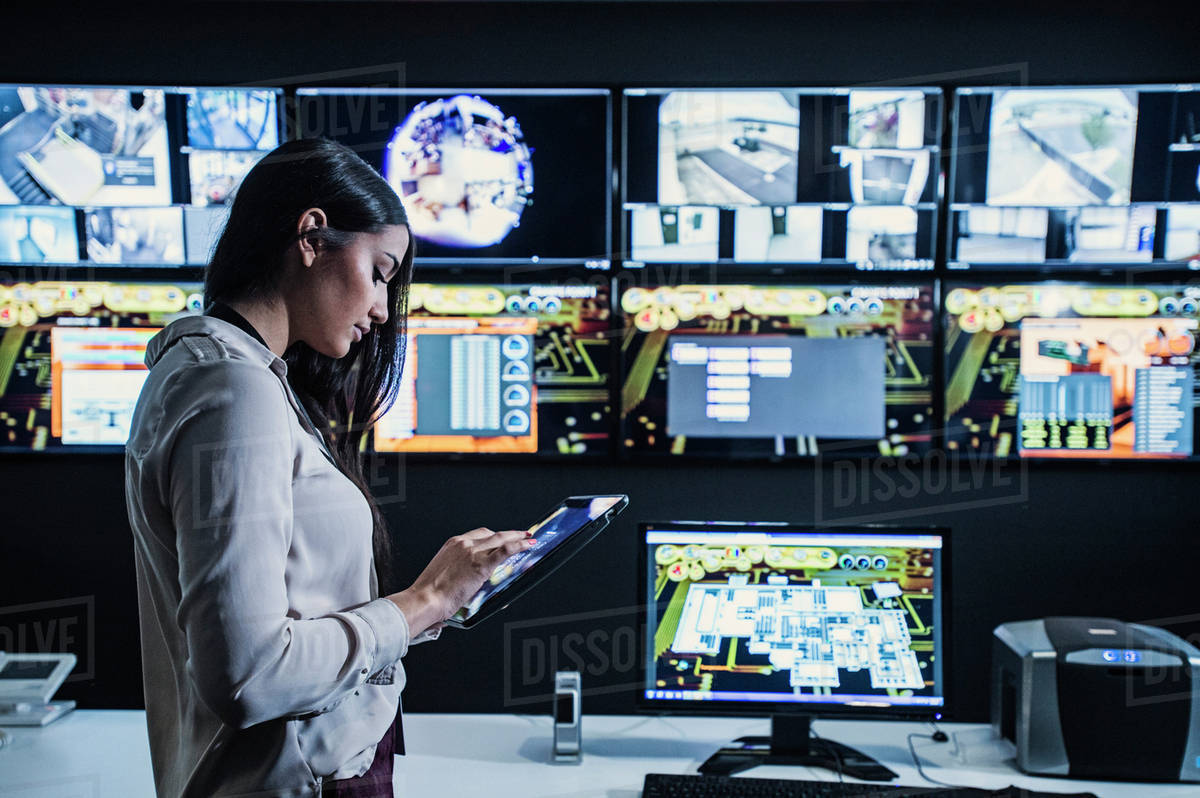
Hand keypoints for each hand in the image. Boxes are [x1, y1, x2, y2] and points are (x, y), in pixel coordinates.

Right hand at [386, 528, 532, 636]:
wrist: (426, 599)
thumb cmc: (429, 593)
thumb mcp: (443, 574)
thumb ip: (457, 571)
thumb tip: (468, 579)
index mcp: (453, 544)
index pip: (478, 534)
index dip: (493, 536)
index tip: (500, 538)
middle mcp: (464, 544)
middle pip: (491, 534)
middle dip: (508, 534)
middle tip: (519, 534)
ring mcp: (473, 553)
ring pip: (501, 539)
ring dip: (517, 537)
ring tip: (528, 538)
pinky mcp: (482, 565)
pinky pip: (505, 550)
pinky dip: (519, 546)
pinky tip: (528, 545)